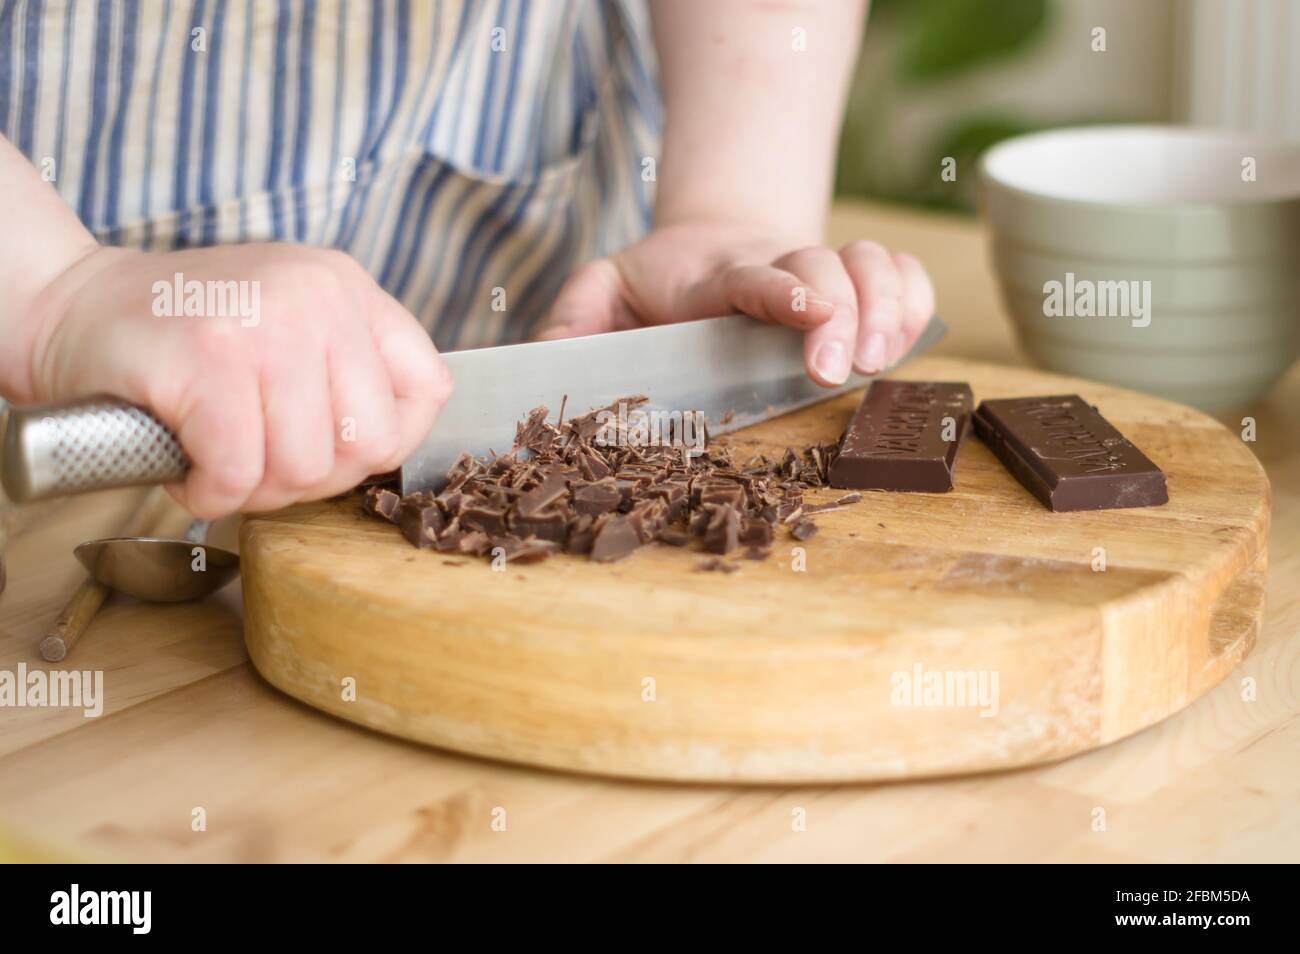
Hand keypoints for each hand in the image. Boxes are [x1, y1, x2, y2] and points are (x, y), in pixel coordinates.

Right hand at [21, 244, 450, 517]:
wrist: (71, 306)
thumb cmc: (188, 336)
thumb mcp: (291, 324)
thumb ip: (349, 371)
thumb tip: (387, 447)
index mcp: (348, 289)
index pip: (428, 391)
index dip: (385, 443)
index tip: (333, 449)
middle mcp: (318, 297)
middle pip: (368, 445)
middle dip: (312, 479)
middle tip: (261, 462)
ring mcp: (265, 325)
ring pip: (305, 468)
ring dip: (255, 491)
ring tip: (220, 459)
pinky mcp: (208, 360)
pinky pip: (239, 475)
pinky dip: (210, 493)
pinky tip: (188, 468)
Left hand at [535, 222, 935, 385]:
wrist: (712, 245)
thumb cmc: (656, 287)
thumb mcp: (600, 294)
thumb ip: (571, 320)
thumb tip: (541, 359)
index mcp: (715, 274)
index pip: (755, 274)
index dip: (788, 291)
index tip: (813, 315)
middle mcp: (778, 266)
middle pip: (829, 265)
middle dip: (847, 314)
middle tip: (839, 371)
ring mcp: (823, 272)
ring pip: (878, 264)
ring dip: (890, 309)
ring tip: (880, 363)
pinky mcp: (856, 286)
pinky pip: (906, 278)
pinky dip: (916, 303)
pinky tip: (902, 343)